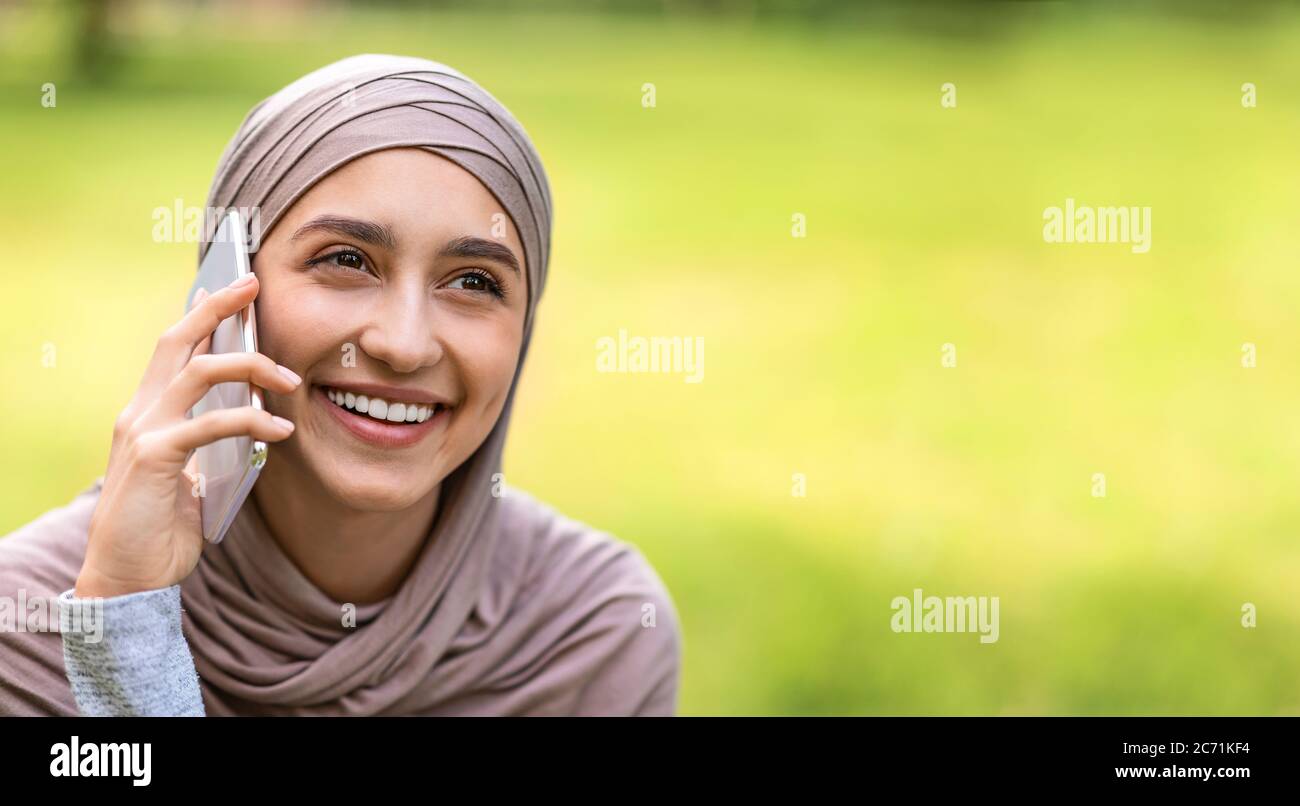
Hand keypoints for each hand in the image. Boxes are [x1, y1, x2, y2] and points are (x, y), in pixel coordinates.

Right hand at [75, 274, 299, 598]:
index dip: (204, 313)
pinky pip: (208, 425)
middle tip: (255, 287)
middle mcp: (139, 412)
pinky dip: (249, 422)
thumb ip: (211, 443)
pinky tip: (281, 433)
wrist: (127, 578)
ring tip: (291, 381)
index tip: (238, 287)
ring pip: (197, 373)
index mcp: (149, 412)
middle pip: (178, 341)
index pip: (175, 347)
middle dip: (216, 308)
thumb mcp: (193, 475)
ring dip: (249, 368)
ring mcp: (143, 432)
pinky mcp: (154, 458)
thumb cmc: (162, 529)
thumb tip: (252, 422)